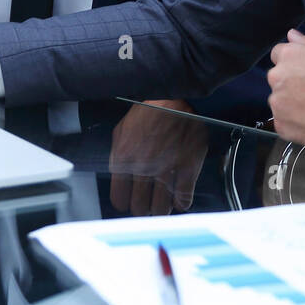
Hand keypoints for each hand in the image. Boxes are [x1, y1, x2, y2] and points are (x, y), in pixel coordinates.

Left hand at [108, 100, 206, 215]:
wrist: (175, 96)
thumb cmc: (149, 111)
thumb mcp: (122, 130)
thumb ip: (118, 155)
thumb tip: (117, 176)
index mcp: (124, 159)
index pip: (119, 199)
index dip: (125, 202)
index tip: (129, 200)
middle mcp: (143, 167)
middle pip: (139, 208)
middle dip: (143, 207)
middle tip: (147, 203)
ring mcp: (166, 169)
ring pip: (161, 208)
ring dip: (161, 209)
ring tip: (162, 203)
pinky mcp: (188, 168)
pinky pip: (183, 199)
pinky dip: (181, 203)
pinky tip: (179, 197)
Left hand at [267, 28, 304, 151]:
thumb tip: (292, 35)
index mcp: (289, 56)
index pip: (278, 54)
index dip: (293, 63)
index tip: (304, 72)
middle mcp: (278, 76)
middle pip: (277, 78)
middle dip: (290, 83)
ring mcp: (277, 102)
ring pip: (279, 100)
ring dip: (291, 103)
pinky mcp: (281, 124)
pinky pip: (283, 121)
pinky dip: (293, 123)